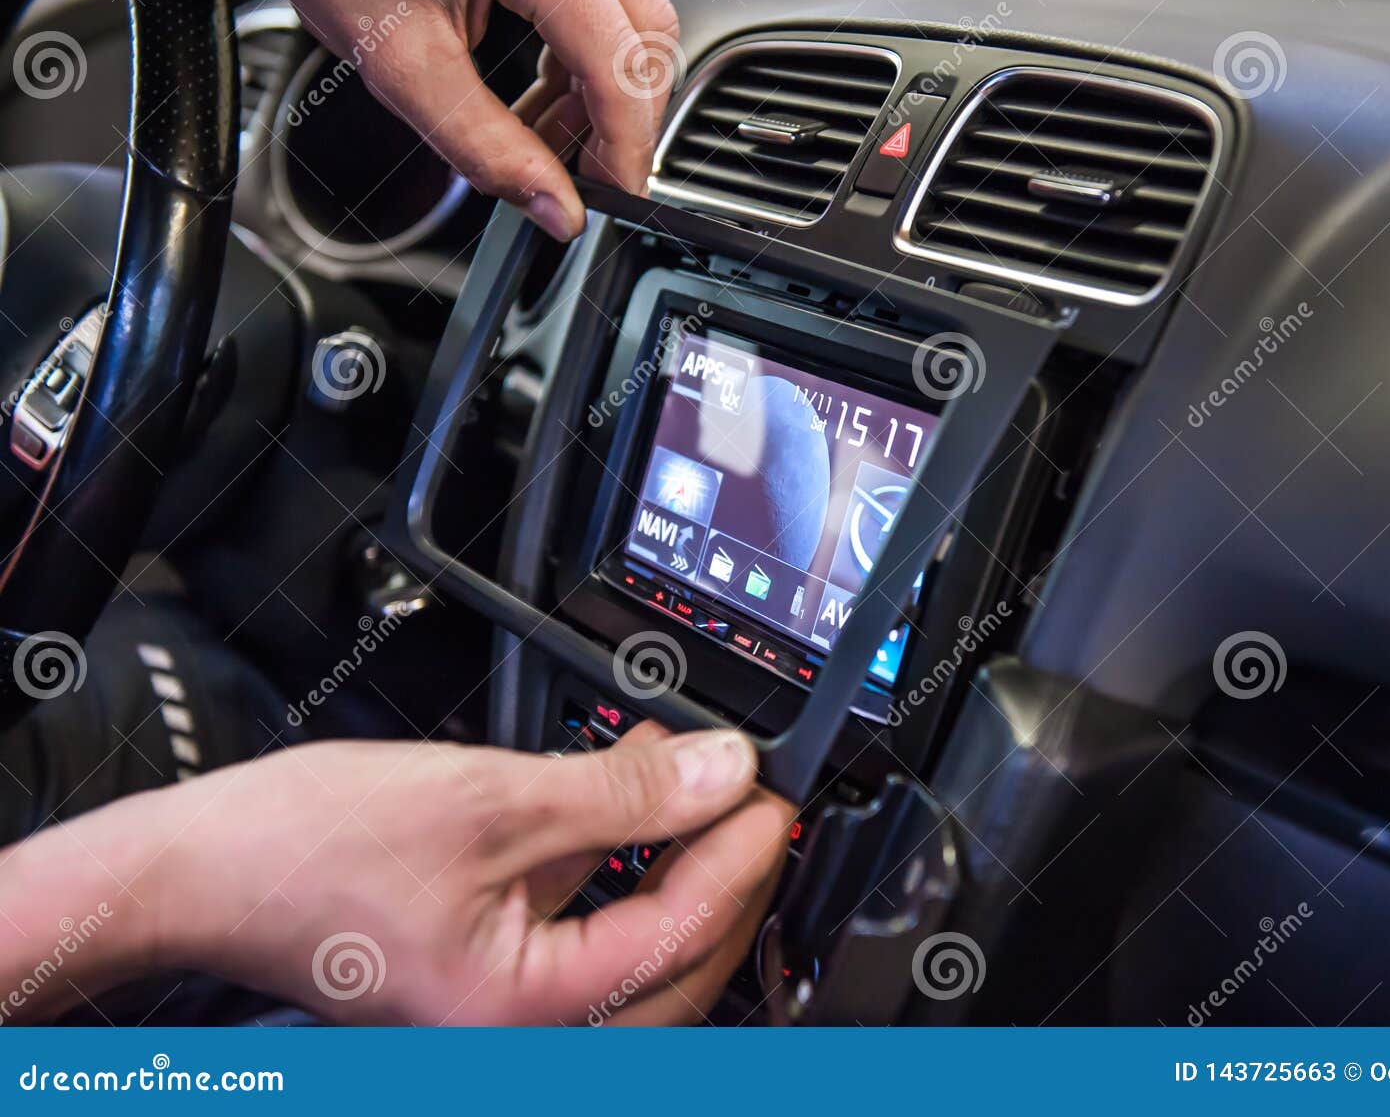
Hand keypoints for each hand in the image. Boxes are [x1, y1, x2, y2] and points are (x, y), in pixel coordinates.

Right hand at [0, 726, 791, 1024]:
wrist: (195, 869)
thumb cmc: (303, 851)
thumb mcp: (490, 799)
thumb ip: (622, 794)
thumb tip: (718, 773)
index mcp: (522, 1016)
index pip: (679, 938)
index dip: (738, 860)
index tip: (772, 800)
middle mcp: (517, 1037)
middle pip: (672, 966)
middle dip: (724, 881)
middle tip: (754, 806)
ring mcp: (499, 1016)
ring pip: (630, 949)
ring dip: (673, 871)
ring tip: (698, 790)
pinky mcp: (483, 978)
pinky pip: (579, 935)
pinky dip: (613, 874)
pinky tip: (625, 803)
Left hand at [257, 0, 681, 239]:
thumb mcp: (402, 61)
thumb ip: (484, 144)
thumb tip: (552, 206)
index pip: (621, 61)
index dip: (625, 143)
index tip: (609, 196)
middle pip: (648, 35)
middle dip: (622, 119)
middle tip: (580, 177)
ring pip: (634, 18)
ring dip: (603, 91)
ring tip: (541, 137)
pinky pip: (604, 0)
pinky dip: (583, 58)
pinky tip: (540, 96)